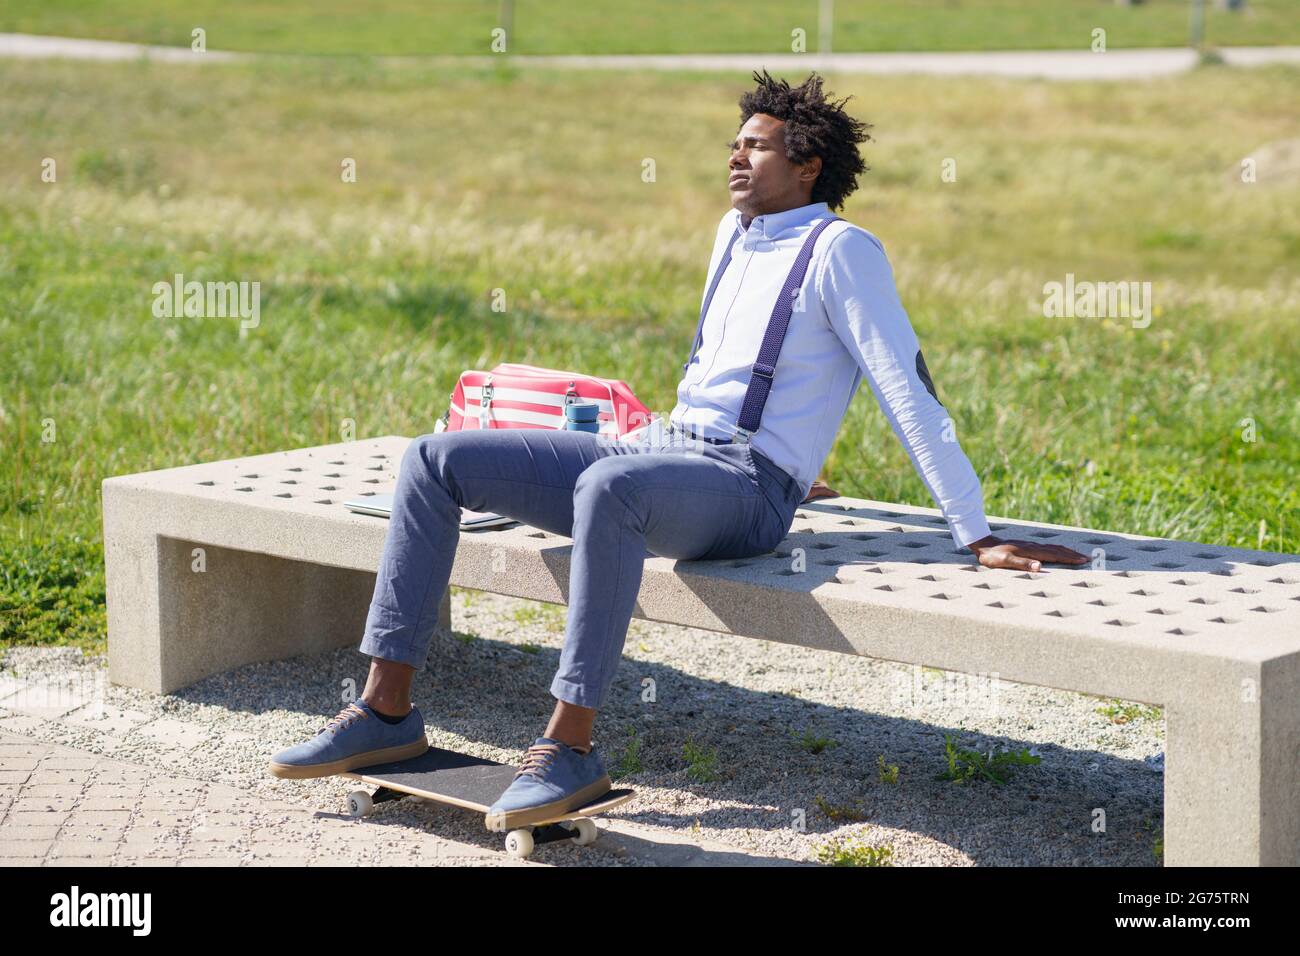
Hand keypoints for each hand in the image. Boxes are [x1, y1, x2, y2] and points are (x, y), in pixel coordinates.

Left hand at [965, 534, 1088, 572]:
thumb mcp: (1004, 562)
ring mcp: (1031, 546)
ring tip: (1078, 555)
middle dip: (1073, 554)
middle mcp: (1034, 547)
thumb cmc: (993, 557)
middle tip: (1088, 558)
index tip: (1083, 560)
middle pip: (1058, 550)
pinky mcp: (1028, 547)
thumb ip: (1022, 564)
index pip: (1055, 555)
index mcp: (1031, 551)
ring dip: (1067, 551)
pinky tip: (1058, 553)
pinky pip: (1047, 548)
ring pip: (1053, 548)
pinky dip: (1057, 550)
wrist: (984, 545)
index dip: (1069, 558)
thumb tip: (1040, 567)